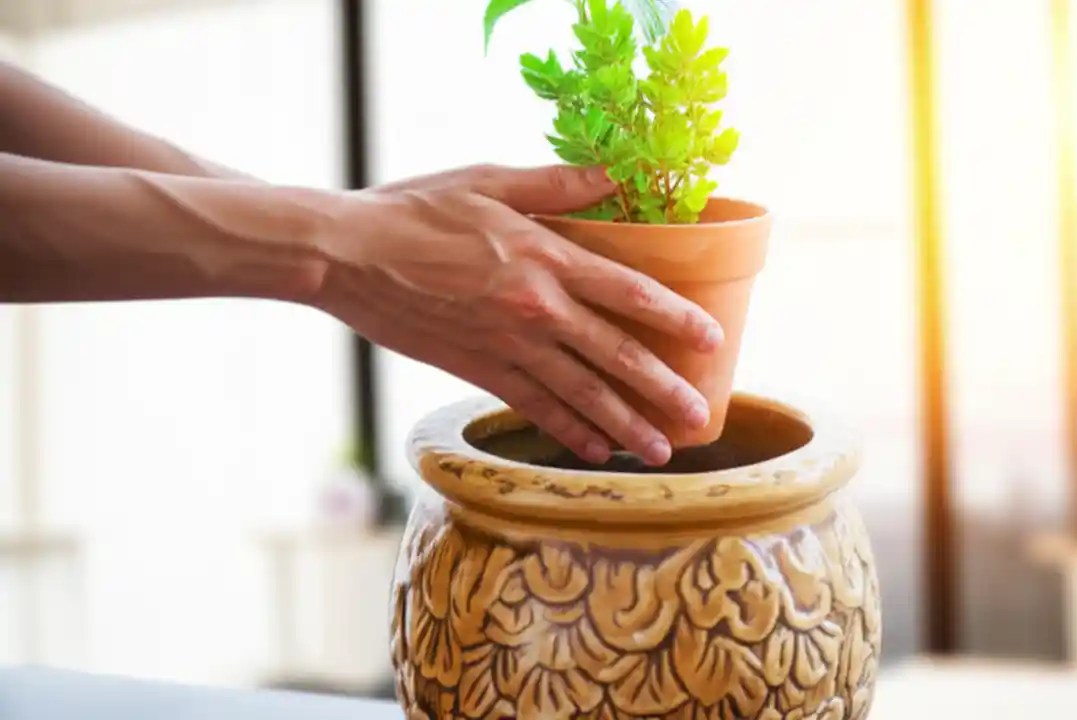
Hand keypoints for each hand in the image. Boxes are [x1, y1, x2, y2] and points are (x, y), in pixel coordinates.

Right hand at [313, 164, 723, 465]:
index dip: (676, 318)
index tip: (711, 340)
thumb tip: (618, 173)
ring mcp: (507, 346)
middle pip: (616, 356)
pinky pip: (534, 407)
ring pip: (580, 394)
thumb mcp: (490, 180)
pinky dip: (567, 431)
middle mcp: (536, 309)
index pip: (630, 293)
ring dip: (624, 425)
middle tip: (698, 416)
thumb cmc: (417, 208)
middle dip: (662, 390)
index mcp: (545, 257)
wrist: (347, 254)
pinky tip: (595, 451)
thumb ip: (558, 184)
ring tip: (660, 452)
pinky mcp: (477, 370)